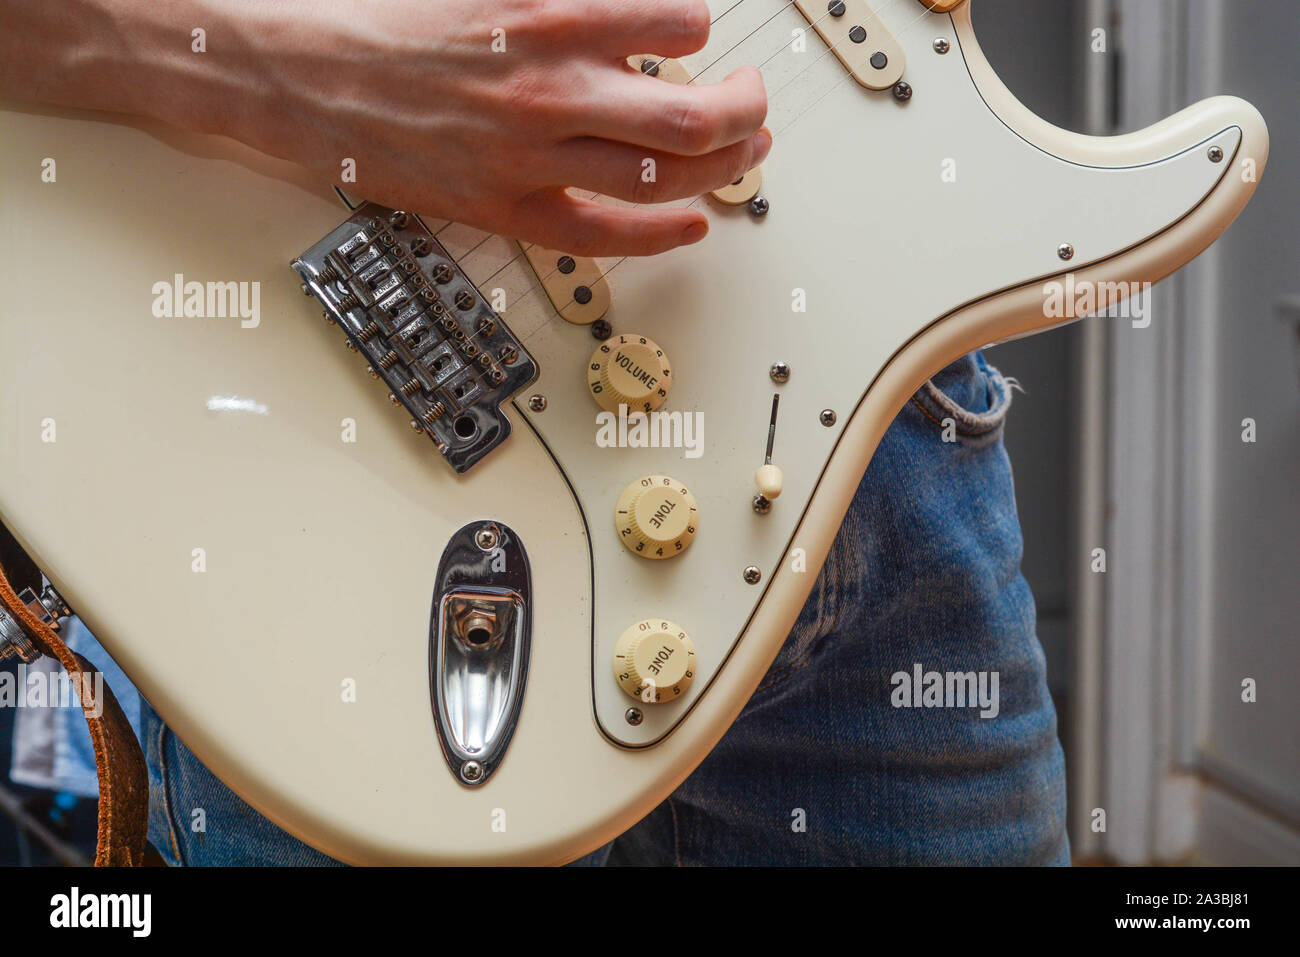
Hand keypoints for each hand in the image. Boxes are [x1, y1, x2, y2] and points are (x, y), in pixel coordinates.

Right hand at [211, 0, 769, 255]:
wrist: (299, 73)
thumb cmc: (377, 18)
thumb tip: (624, 11)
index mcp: (547, 11)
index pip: (680, 21)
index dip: (702, 32)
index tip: (700, 40)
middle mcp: (552, 88)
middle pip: (696, 116)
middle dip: (745, 109)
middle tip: (751, 99)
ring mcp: (533, 157)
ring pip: (667, 178)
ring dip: (724, 167)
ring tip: (742, 155)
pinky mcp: (508, 208)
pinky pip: (609, 237)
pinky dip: (665, 233)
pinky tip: (694, 223)